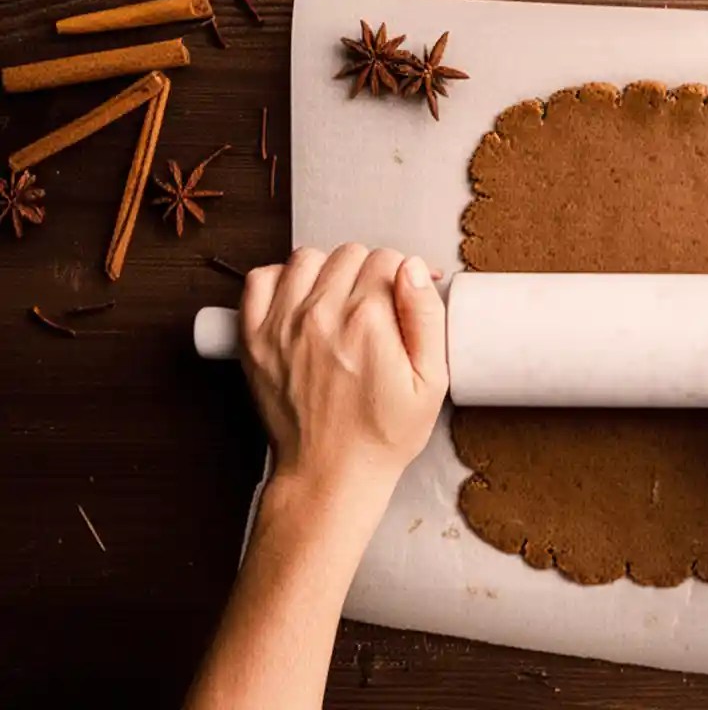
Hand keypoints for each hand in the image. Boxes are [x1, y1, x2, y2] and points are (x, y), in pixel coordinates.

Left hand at [240, 244, 447, 505]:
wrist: (331, 473)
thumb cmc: (383, 434)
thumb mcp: (431, 383)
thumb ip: (426, 318)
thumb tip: (413, 268)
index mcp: (368, 321)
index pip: (388, 259)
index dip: (404, 275)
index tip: (405, 297)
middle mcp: (321, 314)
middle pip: (350, 254)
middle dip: (370, 273)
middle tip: (376, 307)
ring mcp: (282, 324)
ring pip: (308, 258)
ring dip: (328, 272)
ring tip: (340, 303)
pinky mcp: (254, 338)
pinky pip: (260, 279)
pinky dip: (281, 281)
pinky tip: (300, 303)